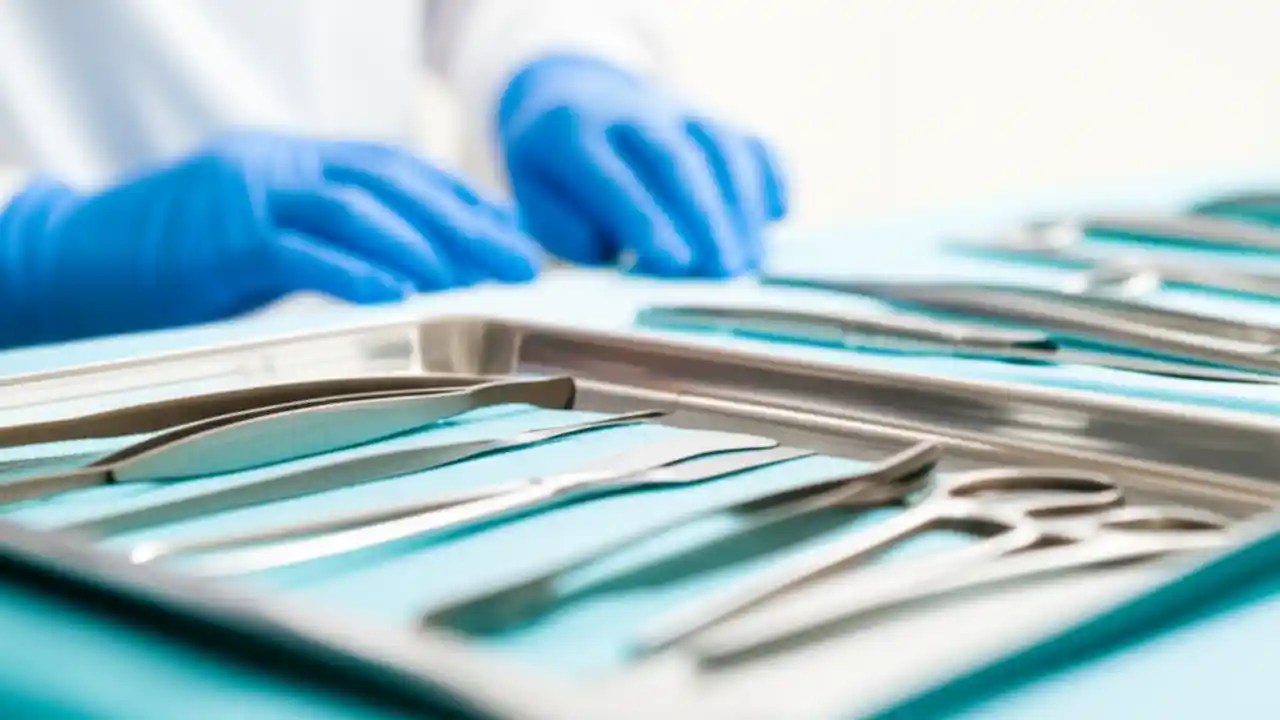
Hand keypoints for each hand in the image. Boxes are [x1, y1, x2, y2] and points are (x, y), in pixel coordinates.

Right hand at [0, 132, 541, 345]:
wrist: (78, 258)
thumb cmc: (175, 257)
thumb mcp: (263, 234)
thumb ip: (325, 236)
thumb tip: (400, 267)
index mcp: (296, 160)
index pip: (397, 170)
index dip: (460, 199)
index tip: (510, 233)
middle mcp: (281, 164)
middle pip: (393, 186)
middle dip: (465, 224)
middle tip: (520, 262)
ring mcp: (250, 193)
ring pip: (355, 209)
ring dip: (424, 245)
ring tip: (475, 276)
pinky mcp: (222, 237)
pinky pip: (301, 251)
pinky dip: (355, 271)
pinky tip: (399, 295)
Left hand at [498, 54, 788, 277]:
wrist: (574, 98)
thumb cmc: (556, 174)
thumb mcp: (538, 201)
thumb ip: (570, 230)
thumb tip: (617, 251)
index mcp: (571, 132)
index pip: (612, 177)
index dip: (645, 220)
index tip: (674, 264)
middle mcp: (631, 110)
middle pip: (676, 160)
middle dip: (703, 217)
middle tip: (722, 272)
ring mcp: (679, 109)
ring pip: (720, 148)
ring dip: (741, 207)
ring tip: (749, 262)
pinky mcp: (716, 119)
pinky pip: (752, 143)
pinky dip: (770, 177)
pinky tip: (776, 217)